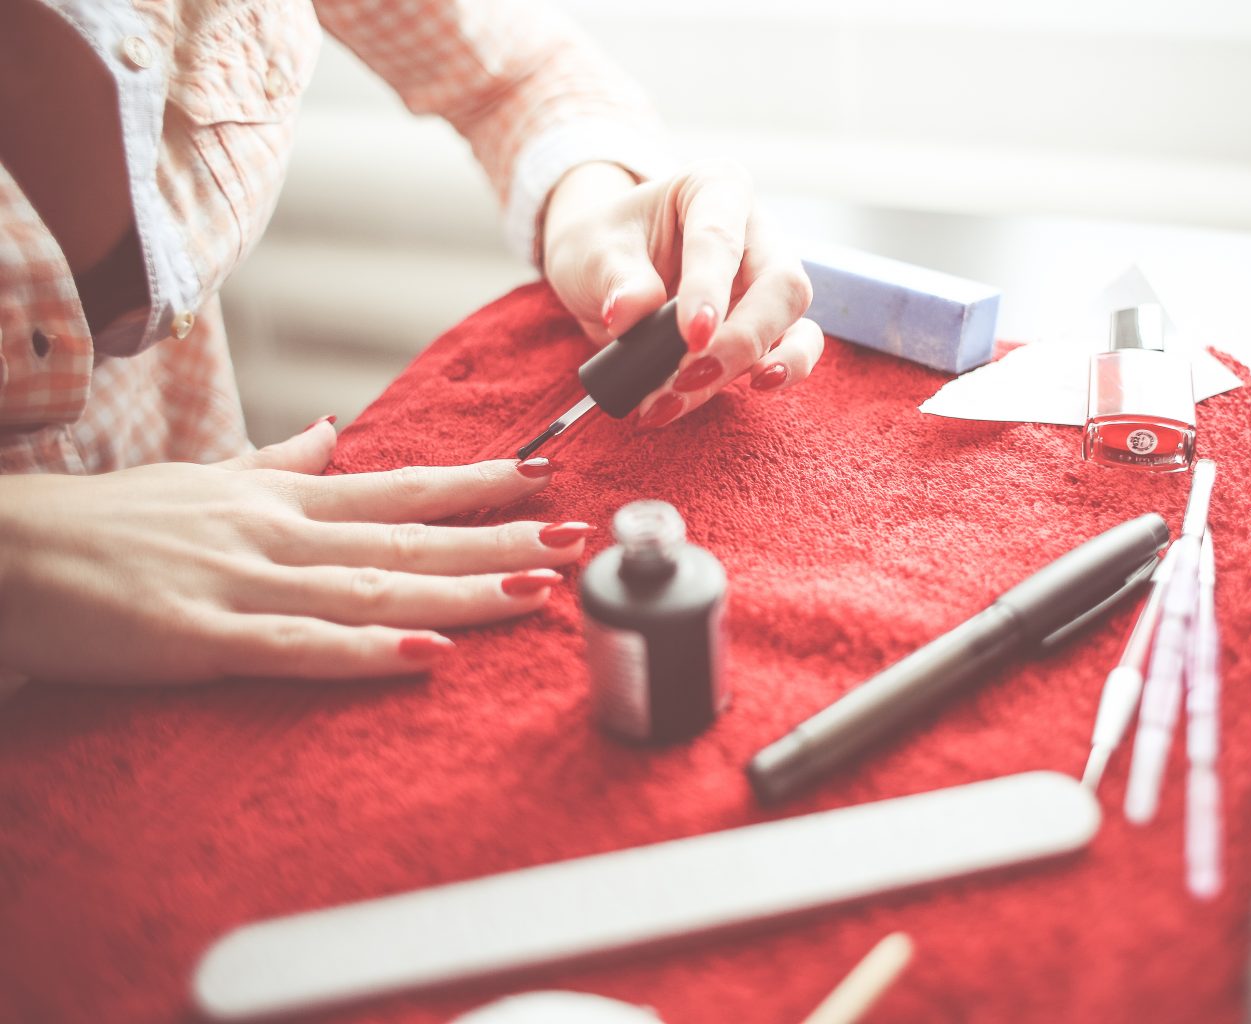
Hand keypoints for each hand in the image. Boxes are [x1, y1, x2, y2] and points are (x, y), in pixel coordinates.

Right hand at [0, 421, 586, 684]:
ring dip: (460, 591)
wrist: (2, 552)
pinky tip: (426, 655)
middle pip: (410, 540)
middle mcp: (279, 534)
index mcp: (283, 500)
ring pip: (374, 588)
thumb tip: (339, 433)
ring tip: (539, 589)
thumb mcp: (206, 480)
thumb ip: (280, 464)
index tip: (543, 475)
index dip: (476, 484)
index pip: (400, 489)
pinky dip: (364, 651)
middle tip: (578, 535)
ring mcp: (244, 583)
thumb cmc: (107, 524)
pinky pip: (297, 647)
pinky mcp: (201, 638)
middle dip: (499, 539)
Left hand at [540, 160, 822, 427]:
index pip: (721, 238)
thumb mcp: (593, 250)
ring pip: (791, 323)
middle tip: (687, 375)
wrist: (604, 271)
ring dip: (747, 365)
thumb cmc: (604, 246)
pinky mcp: (770, 324)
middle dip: (739, 338)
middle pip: (780, 284)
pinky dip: (777, 375)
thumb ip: (615, 278)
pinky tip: (753, 391)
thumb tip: (628, 314)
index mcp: (715, 189)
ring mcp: (767, 280)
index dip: (709, 289)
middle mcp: (755, 232)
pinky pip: (795, 349)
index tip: (692, 335)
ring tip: (695, 392)